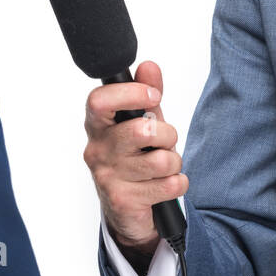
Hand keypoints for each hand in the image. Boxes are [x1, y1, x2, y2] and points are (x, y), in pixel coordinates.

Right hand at [83, 60, 187, 266]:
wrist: (127, 209)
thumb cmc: (135, 158)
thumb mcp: (143, 121)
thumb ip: (147, 93)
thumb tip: (149, 67)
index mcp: (98, 125)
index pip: (99, 101)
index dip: (131, 94)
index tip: (153, 96)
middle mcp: (97, 149)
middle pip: (143, 130)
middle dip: (168, 135)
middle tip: (163, 141)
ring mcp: (107, 176)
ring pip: (161, 160)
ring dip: (173, 162)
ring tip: (163, 166)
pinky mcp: (123, 200)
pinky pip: (169, 185)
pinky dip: (177, 183)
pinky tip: (164, 185)